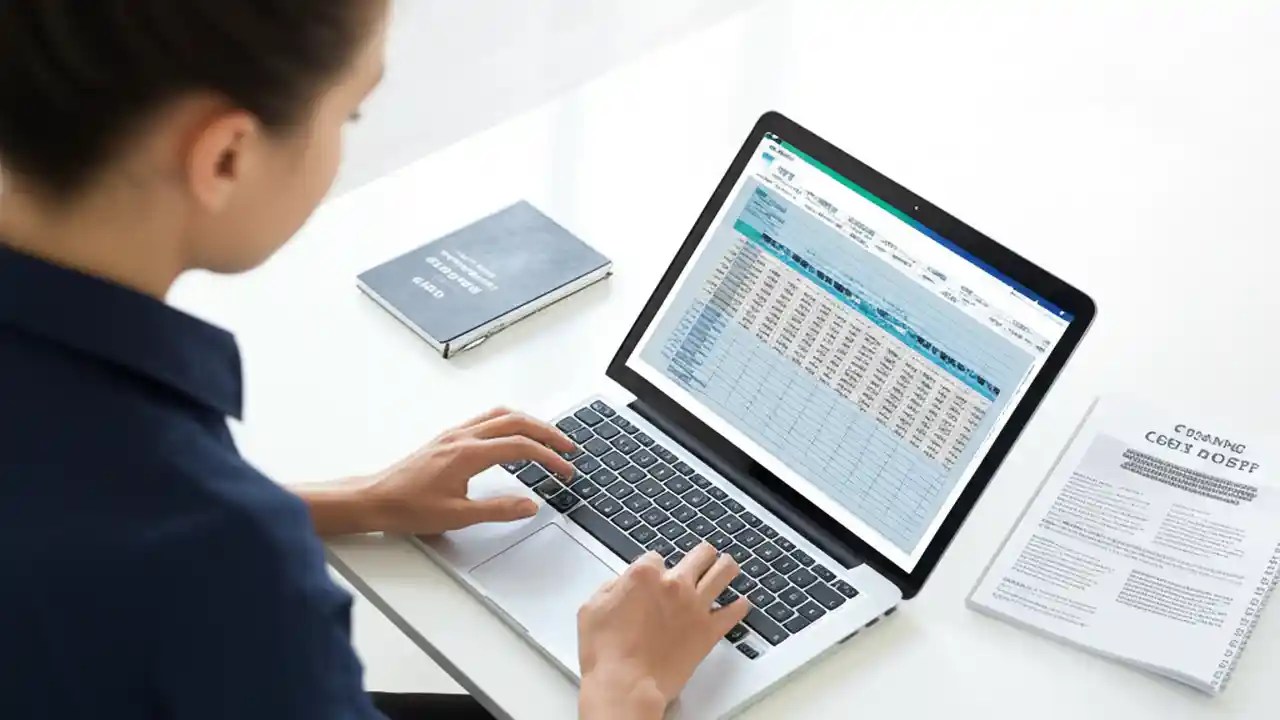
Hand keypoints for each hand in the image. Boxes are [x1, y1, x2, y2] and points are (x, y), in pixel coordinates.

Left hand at [307, 407, 577, 535]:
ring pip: (500, 415)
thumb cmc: (407, 507)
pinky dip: (509, 422)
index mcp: (468, 454)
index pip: (520, 447)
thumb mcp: (457, 517)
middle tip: (568, 446)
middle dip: (547, 432)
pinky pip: (486, 419)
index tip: (565, 468)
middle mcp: (462, 437)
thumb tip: (529, 505)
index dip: (549, 457)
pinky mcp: (448, 438)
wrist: (374, 499)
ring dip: (529, 422)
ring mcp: (454, 434)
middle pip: (516, 421)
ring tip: (547, 437)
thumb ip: (498, 510)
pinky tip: (513, 436)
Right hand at [577, 544, 750, 719]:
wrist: (625, 685)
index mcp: (644, 575)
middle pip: (700, 554)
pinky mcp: (709, 631)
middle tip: (703, 557)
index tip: (654, 576)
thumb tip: (622, 584)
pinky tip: (740, 603)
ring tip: (728, 566)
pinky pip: (734, 612)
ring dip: (726, 566)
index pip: (656, 556)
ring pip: (724, 572)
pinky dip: (739, 606)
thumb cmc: (606, 653)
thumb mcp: (591, 609)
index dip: (654, 567)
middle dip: (701, 555)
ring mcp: (695, 606)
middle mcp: (674, 584)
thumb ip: (611, 588)